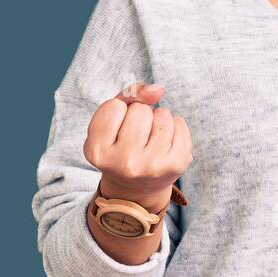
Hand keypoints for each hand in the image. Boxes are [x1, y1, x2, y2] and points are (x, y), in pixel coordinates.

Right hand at [83, 82, 192, 208]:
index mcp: (97, 152)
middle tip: (136, 136)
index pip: (114, 106)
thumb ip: (127, 95)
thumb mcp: (111, 122)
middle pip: (140, 110)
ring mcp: (152, 166)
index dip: (118, 112)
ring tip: (150, 139)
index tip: (117, 130)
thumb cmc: (121, 145)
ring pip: (162, 114)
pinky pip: (180, 123)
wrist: (137, 187)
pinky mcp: (176, 164)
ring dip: (158, 119)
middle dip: (140, 115)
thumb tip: (158, 89)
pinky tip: (165, 142)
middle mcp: (124, 163)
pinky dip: (174, 126)